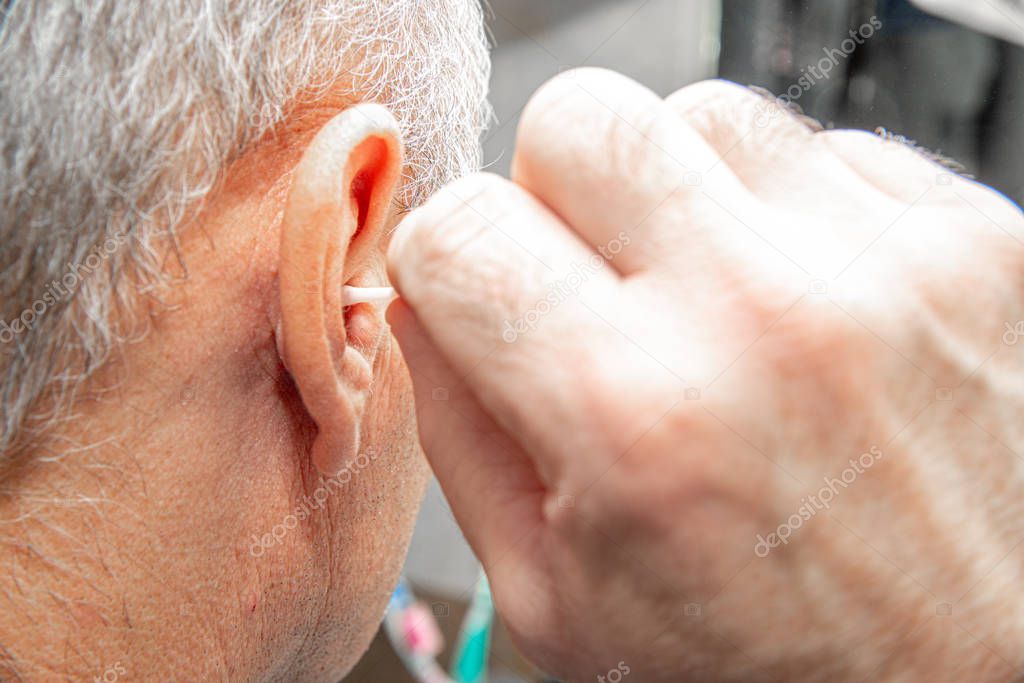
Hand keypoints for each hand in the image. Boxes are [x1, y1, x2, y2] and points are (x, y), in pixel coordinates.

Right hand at [386, 69, 1023, 681]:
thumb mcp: (562, 604)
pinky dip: (787, 217)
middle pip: (576, 119)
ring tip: (710, 303)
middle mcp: (759, 313)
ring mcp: (883, 259)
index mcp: (629, 417)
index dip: (452, 266)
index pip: (459, 229)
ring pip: (700, 115)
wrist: (987, 681)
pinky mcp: (976, 237)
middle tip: (592, 284)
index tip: (484, 298)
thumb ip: (462, 438)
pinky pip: (825, 152)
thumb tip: (424, 309)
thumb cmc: (781, 670)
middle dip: (552, 197)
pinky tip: (803, 311)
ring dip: (675, 198)